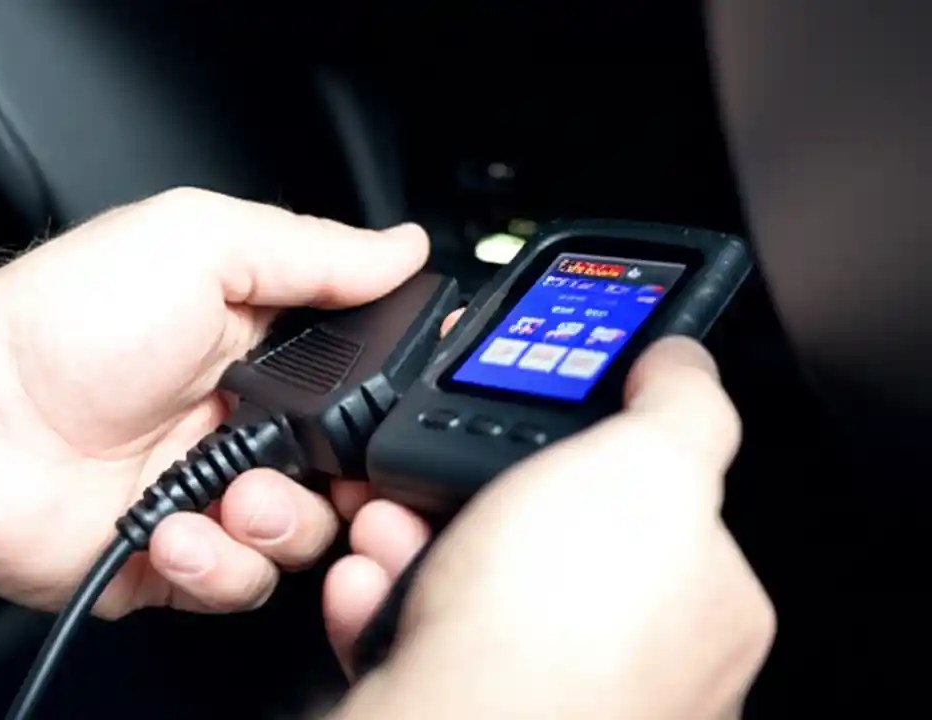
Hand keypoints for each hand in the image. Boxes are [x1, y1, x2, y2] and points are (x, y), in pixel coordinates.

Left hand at [0, 188, 427, 616]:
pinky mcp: (179, 558)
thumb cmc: (60, 324)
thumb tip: (401, 247)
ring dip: (282, 521)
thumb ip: (313, 251)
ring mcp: (210, 490)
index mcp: (258, 341)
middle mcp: (243, 417)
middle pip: (352, 468)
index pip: (364, 376)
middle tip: (325, 466)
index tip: (394, 409)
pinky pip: (244, 584)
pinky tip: (174, 529)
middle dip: (355, 478)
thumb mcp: (201, 244)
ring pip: (310, 534)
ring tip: (232, 493)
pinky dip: (220, 564)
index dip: (390, 397)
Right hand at [325, 337, 775, 718]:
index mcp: (703, 603)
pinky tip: (368, 588)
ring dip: (411, 541)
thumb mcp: (649, 465)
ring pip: (472, 588)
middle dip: (474, 490)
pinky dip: (383, 605)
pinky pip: (419, 639)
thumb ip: (682, 405)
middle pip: (545, 538)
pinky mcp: (469, 710)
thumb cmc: (564, 630)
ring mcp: (550, 692)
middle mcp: (635, 661)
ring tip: (382, 524)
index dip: (587, 451)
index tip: (537, 423)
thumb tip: (683, 361)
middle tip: (434, 466)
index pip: (654, 502)